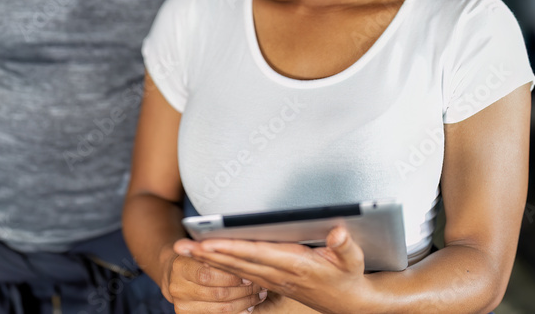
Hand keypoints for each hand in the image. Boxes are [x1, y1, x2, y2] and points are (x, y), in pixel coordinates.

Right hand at [162, 252, 267, 313]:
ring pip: (222, 308)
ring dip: (245, 302)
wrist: (174, 276)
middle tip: (260, 285)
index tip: (248, 273)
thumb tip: (225, 242)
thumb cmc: (193, 259)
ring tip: (258, 294)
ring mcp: (183, 305)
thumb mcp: (198, 249)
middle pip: (218, 293)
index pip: (207, 274)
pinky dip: (237, 312)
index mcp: (180, 267)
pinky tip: (248, 306)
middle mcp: (178, 288)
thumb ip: (209, 248)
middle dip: (244, 290)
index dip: (231, 276)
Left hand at [175, 226, 371, 313]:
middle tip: (181, 247)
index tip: (209, 243)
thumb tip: (337, 233)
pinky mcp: (271, 282)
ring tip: (185, 250)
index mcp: (295, 265)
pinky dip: (222, 266)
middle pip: (237, 262)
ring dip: (209, 260)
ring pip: (235, 269)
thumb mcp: (353, 259)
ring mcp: (273, 280)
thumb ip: (344, 245)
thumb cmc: (349, 276)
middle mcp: (279, 274)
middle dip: (208, 254)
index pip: (256, 254)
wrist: (349, 302)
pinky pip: (241, 274)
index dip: (231, 248)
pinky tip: (206, 259)